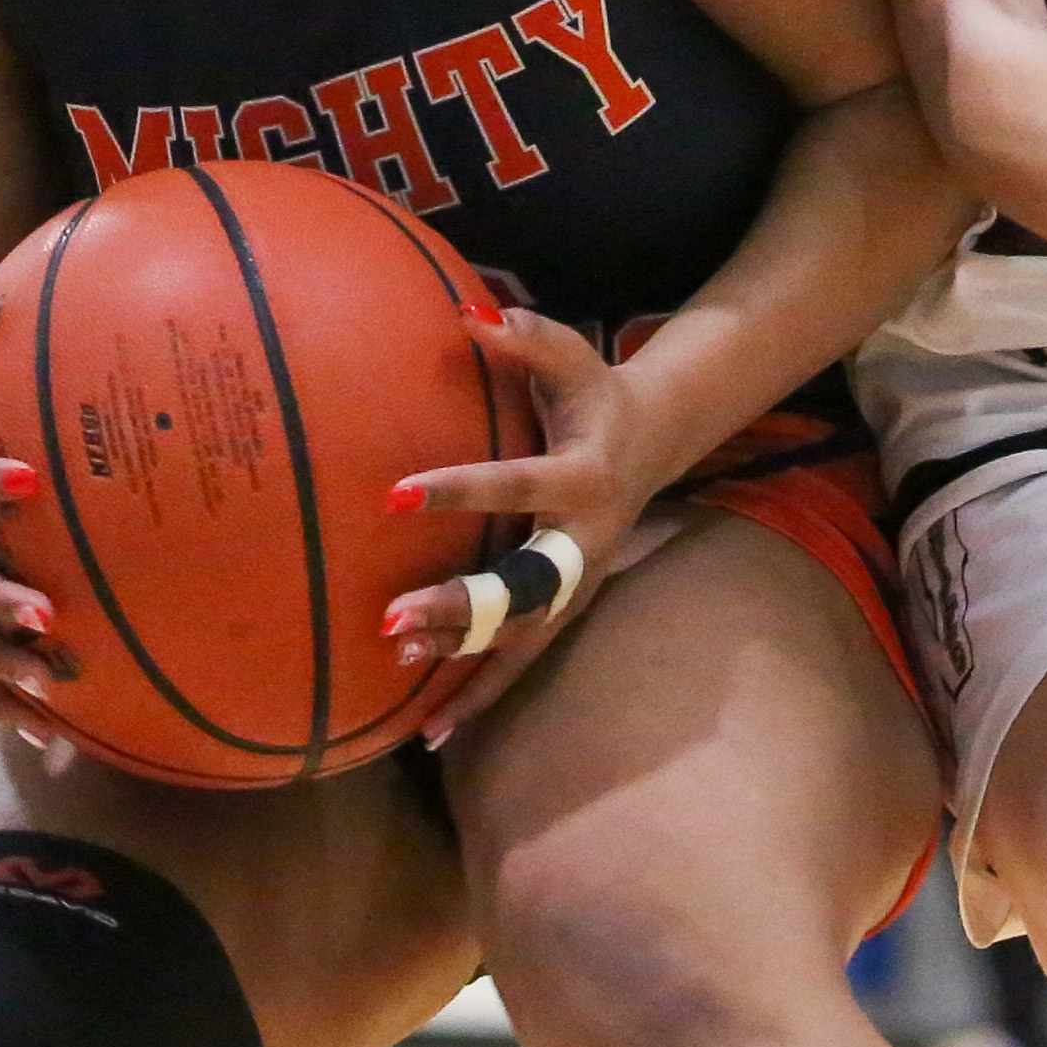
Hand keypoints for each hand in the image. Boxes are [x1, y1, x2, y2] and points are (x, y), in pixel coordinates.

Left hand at [378, 310, 671, 745]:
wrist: (654, 442)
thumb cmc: (595, 393)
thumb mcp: (569, 356)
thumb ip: (524, 336)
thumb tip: (466, 314)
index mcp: (583, 477)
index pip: (518, 485)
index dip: (461, 490)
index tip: (394, 494)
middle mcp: (585, 541)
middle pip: (525, 585)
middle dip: (465, 606)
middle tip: (393, 618)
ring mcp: (578, 584)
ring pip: (523, 635)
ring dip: (465, 657)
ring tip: (401, 665)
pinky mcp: (565, 610)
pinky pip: (522, 661)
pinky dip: (480, 697)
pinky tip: (429, 733)